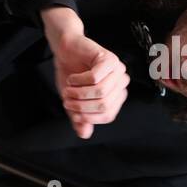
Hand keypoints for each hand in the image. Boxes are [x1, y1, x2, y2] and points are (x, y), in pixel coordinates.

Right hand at [41, 6, 129, 139]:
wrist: (65, 51)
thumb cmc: (71, 74)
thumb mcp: (73, 101)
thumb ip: (79, 118)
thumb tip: (84, 134)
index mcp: (117, 95)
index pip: (108, 116)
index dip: (88, 117)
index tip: (73, 113)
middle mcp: (121, 83)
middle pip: (104, 105)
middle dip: (81, 106)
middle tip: (67, 100)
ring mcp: (117, 70)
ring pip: (100, 92)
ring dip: (78, 93)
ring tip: (67, 89)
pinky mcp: (109, 58)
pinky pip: (95, 77)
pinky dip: (78, 80)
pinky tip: (72, 78)